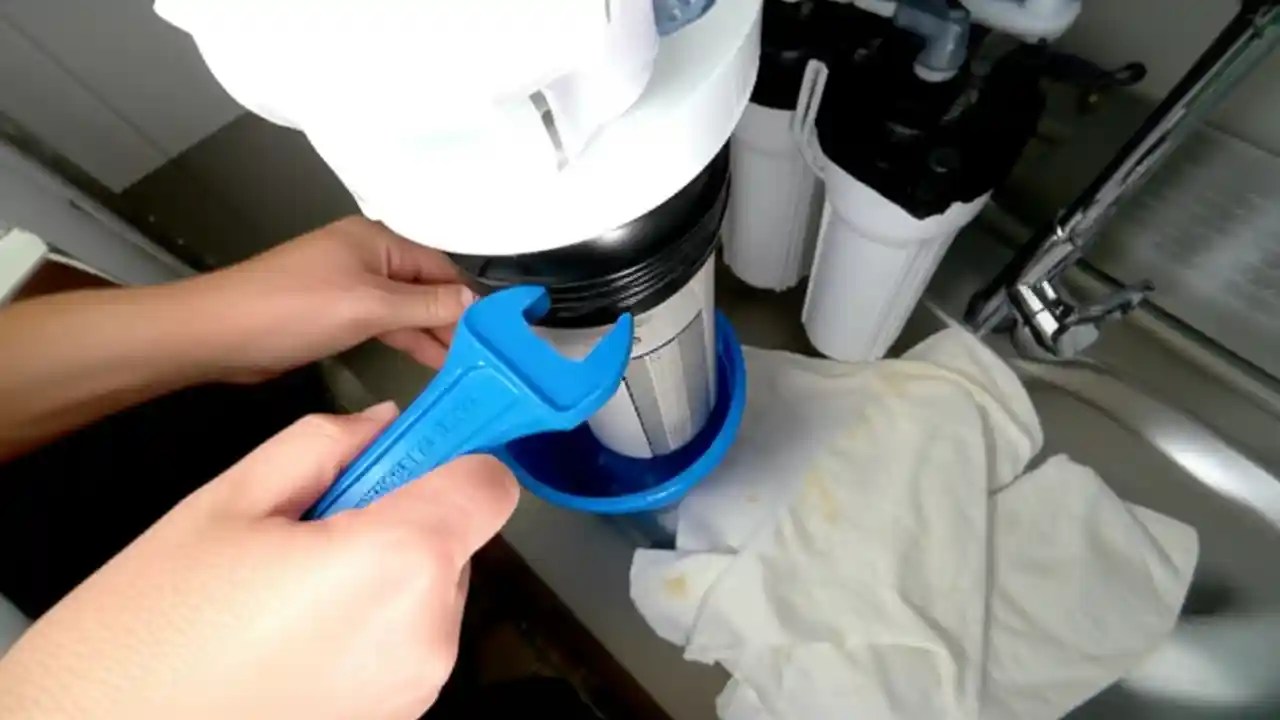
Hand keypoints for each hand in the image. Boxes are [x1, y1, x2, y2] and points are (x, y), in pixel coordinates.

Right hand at [0, 403, 518, 718]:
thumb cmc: (147, 632)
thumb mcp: (229, 500)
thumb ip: (325, 444)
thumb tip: (382, 424)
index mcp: (397, 564)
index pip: (488, 485)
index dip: (454, 458)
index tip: (420, 447)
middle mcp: (425, 635)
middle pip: (454, 539)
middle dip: (400, 518)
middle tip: (315, 524)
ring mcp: (414, 689)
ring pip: (429, 594)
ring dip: (382, 577)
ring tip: (288, 590)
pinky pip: (405, 644)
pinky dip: (369, 627)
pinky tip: (292, 635)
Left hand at [193, 216, 473, 380]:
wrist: (219, 333)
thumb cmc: (294, 309)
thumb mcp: (370, 307)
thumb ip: (427, 306)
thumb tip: (476, 303)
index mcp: (378, 239)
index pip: (442, 267)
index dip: (470, 299)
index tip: (501, 331)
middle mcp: (368, 256)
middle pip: (426, 286)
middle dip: (454, 318)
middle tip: (489, 356)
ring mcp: (350, 284)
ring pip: (406, 308)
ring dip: (432, 334)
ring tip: (467, 365)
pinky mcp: (336, 312)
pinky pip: (384, 322)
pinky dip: (406, 339)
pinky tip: (428, 360)